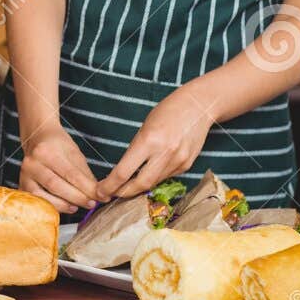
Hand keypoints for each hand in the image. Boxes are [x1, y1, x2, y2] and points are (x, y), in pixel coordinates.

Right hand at [18, 125, 99, 213]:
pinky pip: (39, 201)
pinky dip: (54, 206)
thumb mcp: (74, 153)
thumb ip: (85, 174)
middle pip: (57, 185)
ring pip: (45, 196)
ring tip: (79, 206)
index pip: (70, 174)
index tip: (100, 196)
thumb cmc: (57, 145)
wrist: (37, 138)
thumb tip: (98, 194)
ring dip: (66, 204)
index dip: (87, 188)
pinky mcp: (22, 185)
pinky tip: (67, 206)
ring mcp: (24, 175)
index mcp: (46, 151)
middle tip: (92, 203)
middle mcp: (32, 162)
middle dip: (78, 198)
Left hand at [93, 85, 215, 201]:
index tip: (100, 190)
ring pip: (154, 183)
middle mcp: (165, 154)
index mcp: (149, 140)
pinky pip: (166, 177)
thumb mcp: (145, 126)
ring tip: (126, 186)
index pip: (124, 171)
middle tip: (111, 194)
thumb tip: (124, 171)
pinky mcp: (186, 165)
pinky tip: (149, 172)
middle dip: (123, 192)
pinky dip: (154, 178)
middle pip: (140, 185)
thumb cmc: (168, 111)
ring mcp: (178, 162)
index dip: (110, 185)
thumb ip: (136, 148)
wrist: (199, 106)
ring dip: (138, 187)